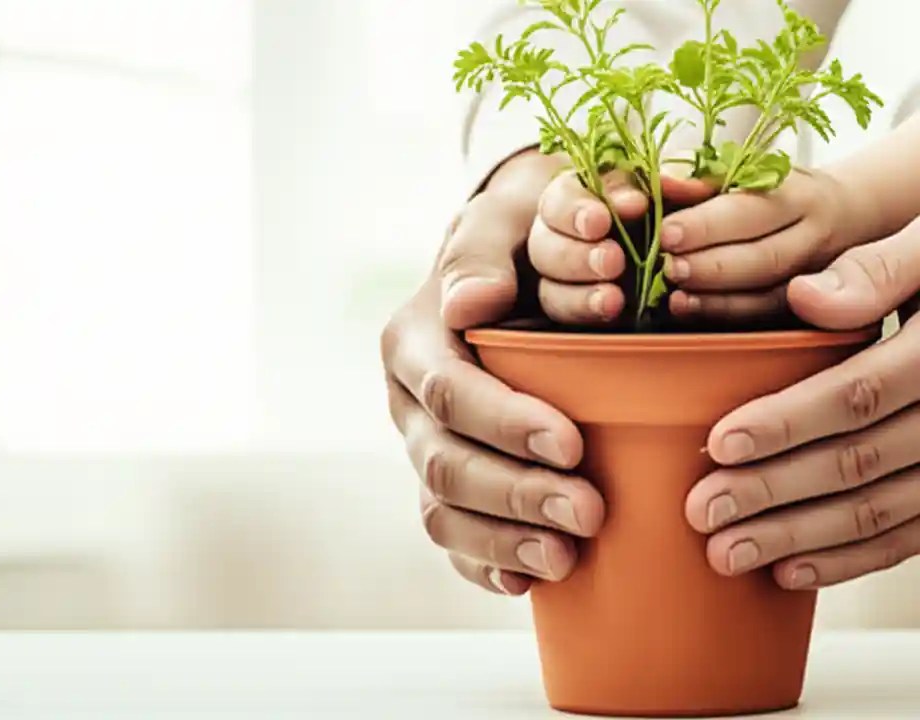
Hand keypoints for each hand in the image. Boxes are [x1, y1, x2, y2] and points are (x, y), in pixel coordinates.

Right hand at [381, 150, 605, 595]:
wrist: (513, 272)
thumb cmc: (520, 244)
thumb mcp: (503, 224)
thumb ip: (482, 251)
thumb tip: (469, 303)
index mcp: (412, 342)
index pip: (446, 392)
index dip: (504, 424)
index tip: (572, 444)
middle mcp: (407, 403)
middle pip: (445, 463)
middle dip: (515, 492)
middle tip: (590, 511)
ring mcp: (423, 450)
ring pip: (443, 511)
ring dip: (504, 539)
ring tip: (567, 557)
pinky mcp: (447, 487)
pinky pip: (452, 540)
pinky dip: (487, 565)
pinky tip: (529, 582)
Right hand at [528, 171, 714, 324]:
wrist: (655, 238)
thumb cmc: (654, 204)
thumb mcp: (659, 188)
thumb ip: (665, 184)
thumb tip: (673, 184)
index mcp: (571, 197)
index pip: (558, 201)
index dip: (575, 211)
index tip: (601, 220)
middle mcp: (556, 235)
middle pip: (544, 247)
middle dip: (578, 256)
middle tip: (612, 261)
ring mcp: (562, 274)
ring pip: (549, 286)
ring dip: (579, 294)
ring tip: (612, 298)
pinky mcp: (575, 303)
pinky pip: (564, 312)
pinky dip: (585, 311)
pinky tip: (610, 309)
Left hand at [661, 168, 866, 323]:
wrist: (845, 213)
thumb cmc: (775, 190)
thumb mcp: (748, 171)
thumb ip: (701, 180)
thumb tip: (662, 181)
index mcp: (798, 193)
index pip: (752, 211)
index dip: (708, 225)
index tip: (668, 232)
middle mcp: (813, 236)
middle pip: (765, 257)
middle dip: (712, 266)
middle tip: (669, 267)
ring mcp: (814, 274)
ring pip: (768, 293)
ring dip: (716, 298)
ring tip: (675, 295)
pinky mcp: (806, 303)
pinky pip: (766, 314)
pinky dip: (725, 314)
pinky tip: (689, 309)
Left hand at [685, 219, 919, 588]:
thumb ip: (878, 271)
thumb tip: (811, 297)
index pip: (861, 393)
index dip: (789, 421)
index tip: (721, 442)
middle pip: (860, 462)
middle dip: (774, 492)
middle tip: (702, 511)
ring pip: (880, 509)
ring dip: (798, 537)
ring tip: (724, 552)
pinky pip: (908, 534)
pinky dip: (848, 558)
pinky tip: (788, 571)